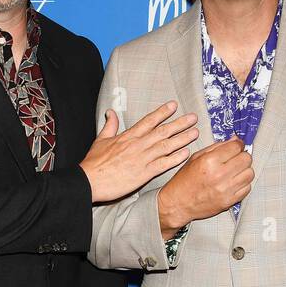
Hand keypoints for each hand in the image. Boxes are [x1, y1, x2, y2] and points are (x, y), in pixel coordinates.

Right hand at [80, 101, 197, 203]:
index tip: (174, 105)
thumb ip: (109, 125)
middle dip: (180, 123)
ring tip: (195, 132)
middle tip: (193, 117)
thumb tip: (110, 112)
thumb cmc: (94, 163)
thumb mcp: (101, 140)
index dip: (163, 112)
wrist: (90, 181)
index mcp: (128, 136)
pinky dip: (176, 158)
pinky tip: (186, 153)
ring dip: (182, 138)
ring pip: (167, 146)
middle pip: (163, 131)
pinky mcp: (144, 173)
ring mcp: (142, 158)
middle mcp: (138, 144)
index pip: (149, 121)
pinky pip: (164, 164)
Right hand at [157, 137, 253, 235]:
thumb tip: (236, 140)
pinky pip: (247, 188)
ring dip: (244, 170)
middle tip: (235, 159)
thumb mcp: (197, 157)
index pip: (236, 147)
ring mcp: (225, 190)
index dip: (238, 144)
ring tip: (235, 171)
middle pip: (246, 159)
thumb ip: (218, 147)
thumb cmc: (185, 180)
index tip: (236, 147)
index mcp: (209, 161)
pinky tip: (233, 182)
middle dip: (242, 156)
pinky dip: (243, 184)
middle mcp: (219, 175)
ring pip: (250, 173)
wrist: (178, 204)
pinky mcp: (229, 201)